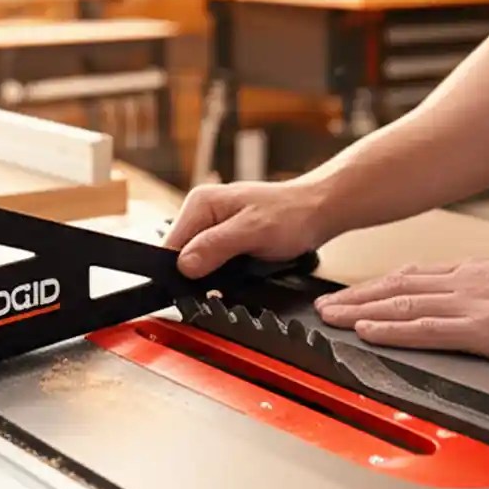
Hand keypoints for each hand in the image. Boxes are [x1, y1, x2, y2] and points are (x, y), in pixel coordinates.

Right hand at [165, 180, 332, 278]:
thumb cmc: (292, 214)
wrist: (317, 211)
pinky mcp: (223, 239)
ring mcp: (212, 226)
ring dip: (213, 275)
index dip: (180, 270)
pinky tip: (240, 272)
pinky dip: (223, 274)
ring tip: (239, 272)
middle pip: (181, 256)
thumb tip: (184, 265)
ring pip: (196, 263)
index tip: (198, 285)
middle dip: (199, 274)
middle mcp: (201, 212)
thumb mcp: (252, 231)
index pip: (171, 245)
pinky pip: (211, 263)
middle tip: (227, 279)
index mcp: (200, 203)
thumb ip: (216, 246)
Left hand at [314, 256, 488, 362]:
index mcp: (479, 272)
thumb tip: (483, 296)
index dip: (381, 285)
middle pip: (398, 287)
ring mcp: (471, 304)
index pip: (417, 277)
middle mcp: (467, 282)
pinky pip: (424, 329)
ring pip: (401, 304)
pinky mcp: (482, 329)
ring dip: (361, 311)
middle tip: (325, 306)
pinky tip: (367, 331)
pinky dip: (390, 329)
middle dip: (358, 296)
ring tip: (332, 318)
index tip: (357, 293)